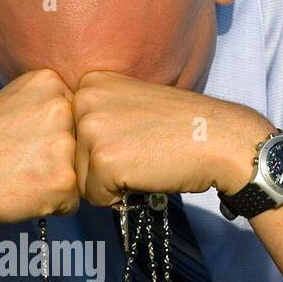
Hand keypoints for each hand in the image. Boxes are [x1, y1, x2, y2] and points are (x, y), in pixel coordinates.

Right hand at [0, 67, 78, 228]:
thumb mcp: (13, 103)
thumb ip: (49, 105)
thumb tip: (90, 123)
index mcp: (48, 81)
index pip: (75, 116)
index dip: (49, 135)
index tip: (20, 139)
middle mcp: (60, 106)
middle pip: (80, 144)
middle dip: (56, 159)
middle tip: (18, 160)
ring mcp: (63, 144)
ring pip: (79, 173)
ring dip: (54, 182)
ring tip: (19, 176)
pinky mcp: (63, 181)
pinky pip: (73, 201)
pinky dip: (51, 205)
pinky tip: (22, 193)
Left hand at [70, 71, 271, 205]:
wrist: (218, 138)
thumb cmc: (178, 128)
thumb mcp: (130, 103)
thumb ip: (97, 114)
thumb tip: (63, 145)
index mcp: (89, 83)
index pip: (72, 136)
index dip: (102, 147)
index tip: (134, 137)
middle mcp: (84, 100)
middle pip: (73, 159)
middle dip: (103, 168)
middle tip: (142, 151)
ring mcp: (91, 129)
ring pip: (82, 180)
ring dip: (111, 184)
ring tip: (144, 161)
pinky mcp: (103, 159)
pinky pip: (96, 197)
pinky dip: (120, 198)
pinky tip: (147, 174)